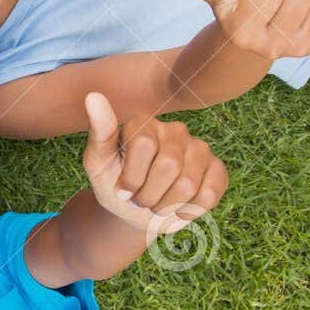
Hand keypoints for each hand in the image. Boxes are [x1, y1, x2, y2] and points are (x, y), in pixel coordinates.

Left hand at [80, 92, 227, 233]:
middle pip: (168, 165)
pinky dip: (189, 209)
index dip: (131, 177)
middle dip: (148, 194)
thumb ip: (99, 132)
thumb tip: (93, 96)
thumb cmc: (114, 184)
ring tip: (156, 203)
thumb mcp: (97, 163)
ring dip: (166, 205)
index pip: (144, 143)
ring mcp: (199, 148)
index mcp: (144, 122)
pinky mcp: (217, 170)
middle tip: (139, 199)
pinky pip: (209, 194)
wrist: (135, 214)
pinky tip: (178, 206)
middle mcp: (175, 130)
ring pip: (188, 183)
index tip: (121, 190)